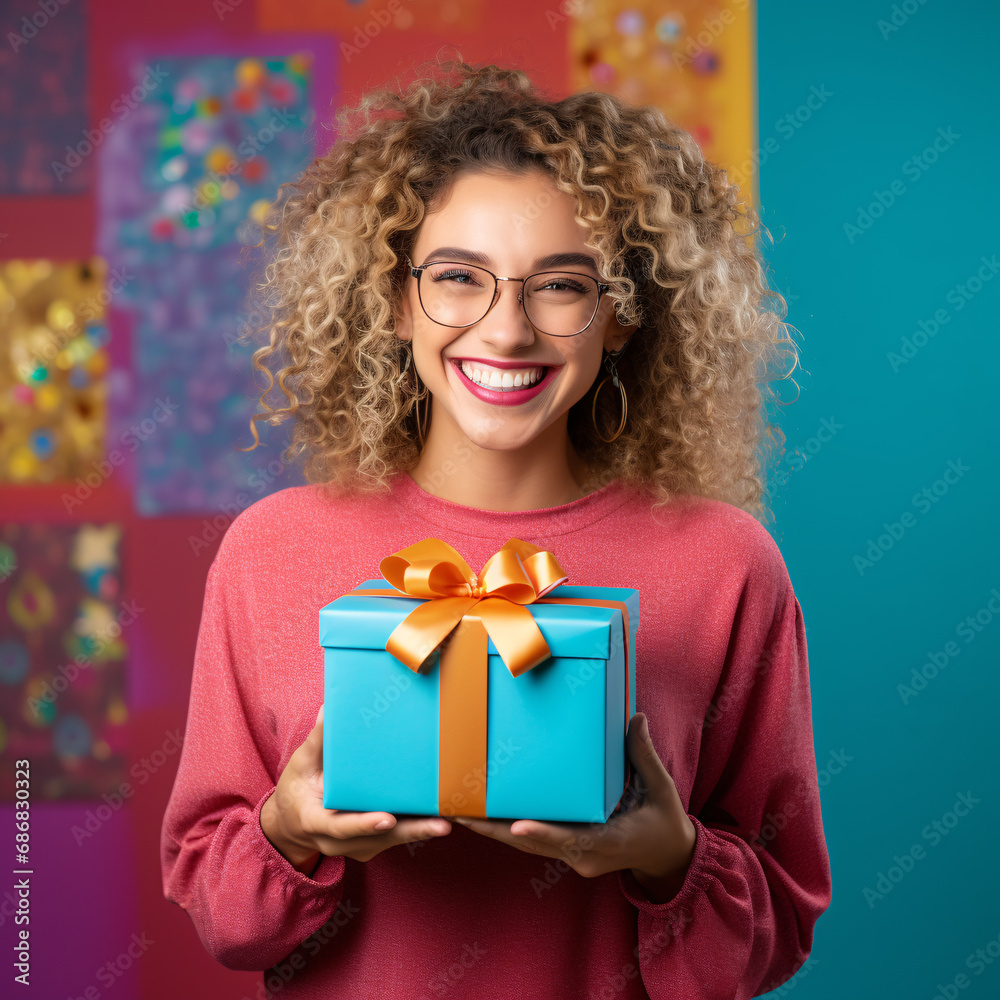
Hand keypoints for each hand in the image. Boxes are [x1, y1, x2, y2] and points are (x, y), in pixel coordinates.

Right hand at [260, 704, 452, 872]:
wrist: (292, 823)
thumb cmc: (298, 788)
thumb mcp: (301, 763)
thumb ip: (317, 740)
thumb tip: (330, 709)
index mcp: (316, 822)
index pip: (340, 827)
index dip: (364, 825)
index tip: (387, 820)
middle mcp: (338, 841)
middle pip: (378, 839)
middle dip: (411, 832)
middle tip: (441, 825)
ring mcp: (356, 847)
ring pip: (392, 841)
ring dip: (420, 831)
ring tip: (450, 818)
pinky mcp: (371, 845)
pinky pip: (395, 838)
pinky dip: (416, 828)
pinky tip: (441, 815)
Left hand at [452, 713, 695, 899]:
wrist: (667, 856)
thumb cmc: (665, 820)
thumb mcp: (661, 789)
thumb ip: (643, 756)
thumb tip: (635, 718)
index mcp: (610, 842)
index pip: (573, 840)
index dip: (545, 834)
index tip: (518, 826)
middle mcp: (585, 855)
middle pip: (535, 845)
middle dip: (498, 831)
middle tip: (462, 814)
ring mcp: (574, 856)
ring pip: (527, 845)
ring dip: (495, 831)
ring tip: (460, 812)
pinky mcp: (567, 851)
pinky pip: (534, 841)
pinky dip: (509, 829)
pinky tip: (484, 815)